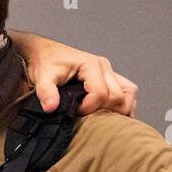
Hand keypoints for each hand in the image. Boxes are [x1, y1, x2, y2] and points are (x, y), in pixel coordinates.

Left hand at [11, 32, 138, 116]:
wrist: (45, 53)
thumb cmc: (45, 63)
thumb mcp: (42, 76)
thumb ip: (46, 91)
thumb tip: (51, 108)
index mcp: (91, 65)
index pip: (101, 94)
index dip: (88, 108)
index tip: (74, 111)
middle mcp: (104, 67)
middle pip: (118, 96)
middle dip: (104, 111)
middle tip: (86, 116)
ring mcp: (109, 72)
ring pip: (128, 93)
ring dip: (119, 109)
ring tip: (101, 118)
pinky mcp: (110, 78)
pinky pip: (127, 92)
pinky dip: (123, 105)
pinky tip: (110, 114)